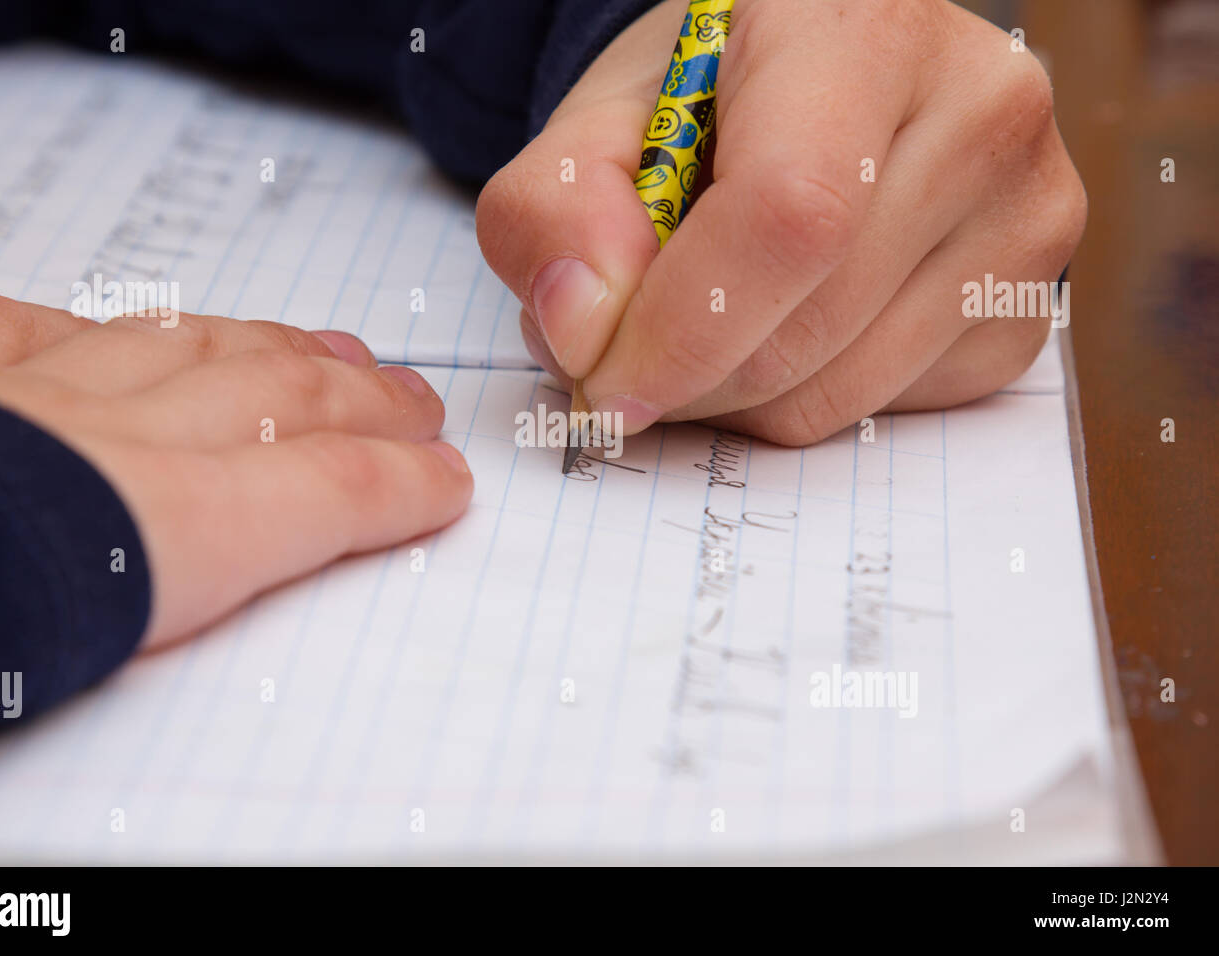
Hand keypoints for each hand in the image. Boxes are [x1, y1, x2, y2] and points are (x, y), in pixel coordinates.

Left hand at [0, 291, 471, 647]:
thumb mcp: (74, 689)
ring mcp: (24, 394)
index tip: (445, 485)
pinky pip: (35, 329)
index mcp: (151, 530)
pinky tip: (122, 331)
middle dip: (360, 400)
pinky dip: (101, 331)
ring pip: (182, 346)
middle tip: (413, 400)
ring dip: (269, 347)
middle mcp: (106, 443)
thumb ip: (173, 605)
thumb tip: (214, 591)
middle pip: (269, 399)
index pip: (314, 493)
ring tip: (327, 350)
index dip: (395, 486)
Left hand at [476, 0, 1085, 442]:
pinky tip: (784, 332)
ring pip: (840, 394)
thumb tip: (586, 330)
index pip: (790, 214)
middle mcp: (982, 112)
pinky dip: (801, 401)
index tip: (606, 382)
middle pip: (812, 325)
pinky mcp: (1025, 310)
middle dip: (688, 379)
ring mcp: (1028, 217)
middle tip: (630, 359)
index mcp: (867, 29)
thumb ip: (555, 211)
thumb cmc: (706, 105)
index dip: (683, 326)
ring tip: (706, 328)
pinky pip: (885, 415)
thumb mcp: (600, 126)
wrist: (810, 99)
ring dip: (736, 399)